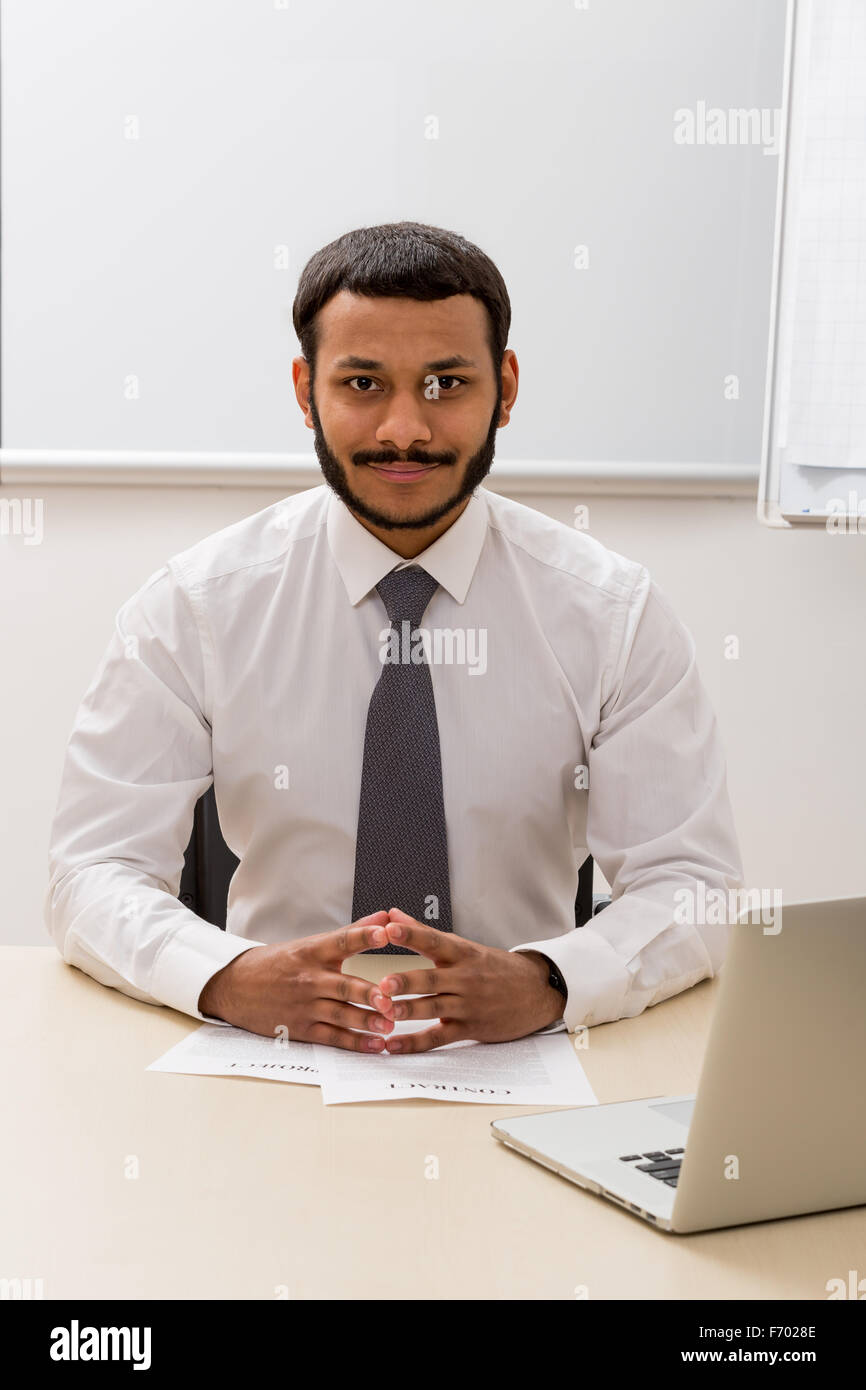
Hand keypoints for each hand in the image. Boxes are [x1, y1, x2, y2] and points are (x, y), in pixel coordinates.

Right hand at [196, 912, 399, 1049]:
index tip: (385, 933)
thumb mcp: (309, 943)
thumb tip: (385, 917)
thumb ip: (351, 933)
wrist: (233, 987)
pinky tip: (374, 1045)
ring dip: (367, 1021)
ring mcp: (305, 1005)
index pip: (342, 941)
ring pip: (341, 1014)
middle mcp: (309, 978)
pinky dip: (355, 1042)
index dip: (364, 936)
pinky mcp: (301, 1028)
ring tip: (389, 1026)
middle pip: (344, 986)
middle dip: (369, 995)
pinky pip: (332, 1037)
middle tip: (391, 1001)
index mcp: (312, 951)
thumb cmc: (277, 963)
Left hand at [375, 908, 563, 1052]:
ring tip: (387, 1013)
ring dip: (410, 1011)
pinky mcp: (470, 1028)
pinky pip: (439, 1037)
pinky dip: (415, 1043)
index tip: (390, 929)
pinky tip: (393, 1045)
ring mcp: (468, 1005)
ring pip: (435, 1008)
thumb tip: (392, 915)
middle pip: (432, 979)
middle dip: (408, 982)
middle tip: (384, 983)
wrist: (537, 992)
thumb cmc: (496, 967)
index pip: (435, 942)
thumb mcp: (465, 946)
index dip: (412, 935)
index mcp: (463, 954)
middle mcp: (465, 978)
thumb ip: (425, 934)